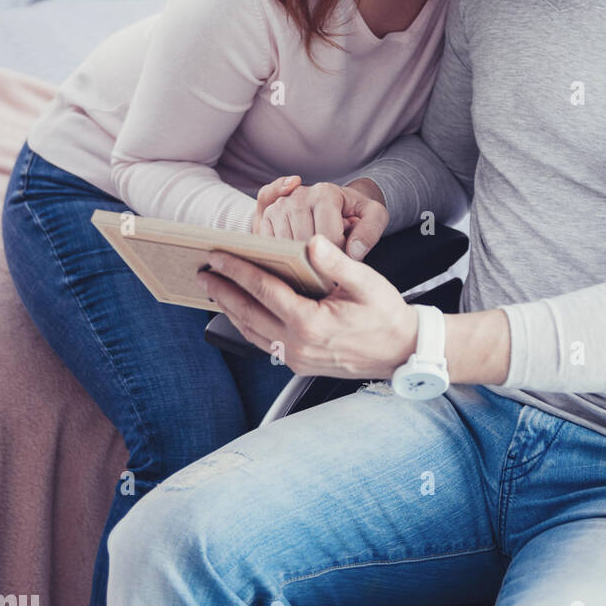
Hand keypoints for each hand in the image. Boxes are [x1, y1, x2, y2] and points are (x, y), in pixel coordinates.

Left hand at [201, 234, 416, 378]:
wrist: (402, 352)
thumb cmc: (386, 315)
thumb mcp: (366, 282)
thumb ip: (335, 262)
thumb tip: (312, 241)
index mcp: (310, 323)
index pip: (263, 291)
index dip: (237, 271)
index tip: (218, 256)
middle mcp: (297, 345)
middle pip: (248, 313)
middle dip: (223, 291)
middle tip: (203, 272)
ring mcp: (296, 358)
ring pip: (252, 331)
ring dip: (231, 309)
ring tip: (216, 289)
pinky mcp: (299, 363)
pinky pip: (264, 342)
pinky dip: (248, 324)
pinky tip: (242, 312)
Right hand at [252, 176, 388, 259]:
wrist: (340, 202)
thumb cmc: (356, 212)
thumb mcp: (375, 216)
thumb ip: (370, 232)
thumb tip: (352, 253)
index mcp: (325, 193)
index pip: (326, 238)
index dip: (335, 257)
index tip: (342, 262)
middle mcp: (299, 194)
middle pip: (302, 243)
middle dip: (315, 261)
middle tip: (326, 269)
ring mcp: (279, 204)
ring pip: (282, 245)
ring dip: (296, 261)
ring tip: (311, 264)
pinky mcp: (265, 215)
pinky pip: (265, 242)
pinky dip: (276, 255)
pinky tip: (290, 260)